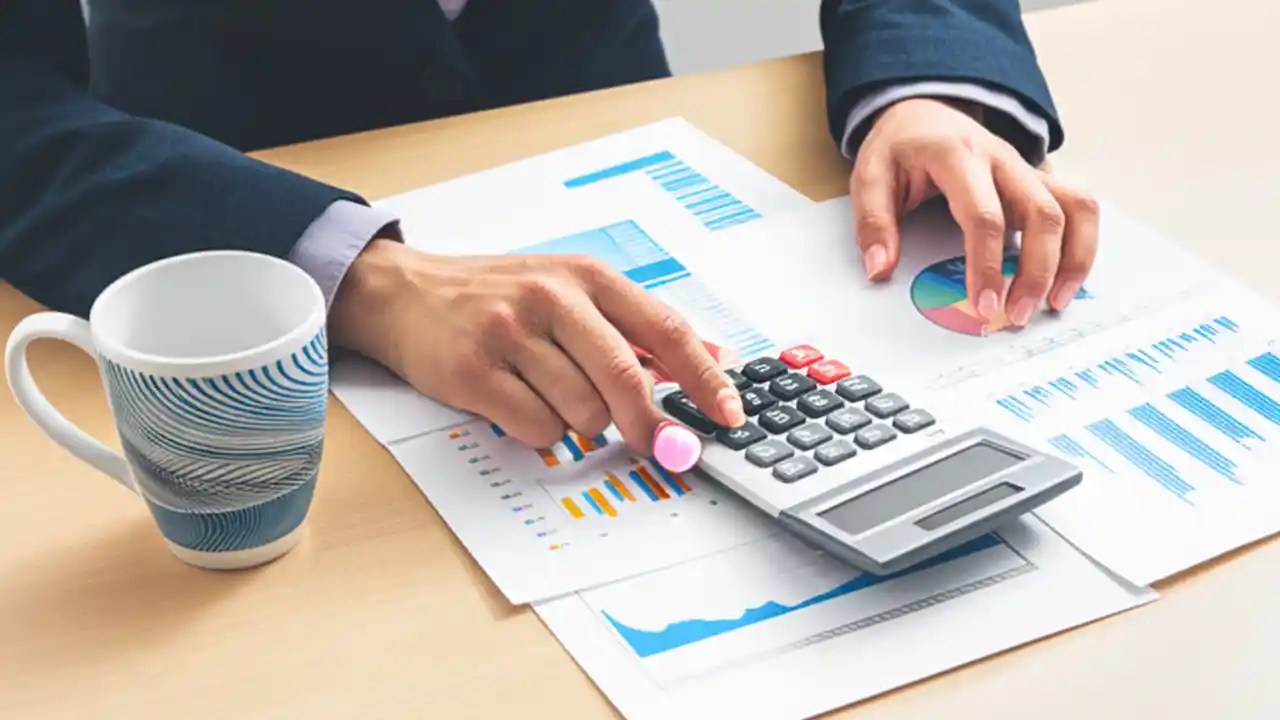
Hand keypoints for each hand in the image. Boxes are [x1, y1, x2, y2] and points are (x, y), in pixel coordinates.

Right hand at [329, 240, 745, 451]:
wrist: (407, 292)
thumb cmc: (498, 294)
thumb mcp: (570, 288)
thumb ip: (636, 324)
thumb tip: (710, 358)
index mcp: (586, 276)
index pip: (665, 329)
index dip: (704, 378)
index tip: (728, 415)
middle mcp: (551, 297)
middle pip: (625, 378)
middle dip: (648, 425)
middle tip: (657, 447)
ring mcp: (509, 333)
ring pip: (581, 411)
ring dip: (580, 422)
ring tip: (551, 394)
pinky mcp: (473, 372)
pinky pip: (536, 427)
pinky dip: (540, 430)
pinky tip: (519, 402)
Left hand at [851, 97, 1099, 326]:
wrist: (923, 112)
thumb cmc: (899, 148)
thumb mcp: (870, 176)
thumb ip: (874, 222)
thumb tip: (880, 269)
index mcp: (958, 156)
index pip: (984, 215)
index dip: (987, 264)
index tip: (984, 305)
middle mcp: (1003, 158)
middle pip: (1041, 213)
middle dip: (1035, 271)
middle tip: (1016, 316)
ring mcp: (1027, 168)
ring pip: (1073, 208)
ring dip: (1072, 259)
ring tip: (1054, 303)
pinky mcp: (1039, 181)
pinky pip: (1079, 207)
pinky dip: (1083, 244)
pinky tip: (1065, 280)